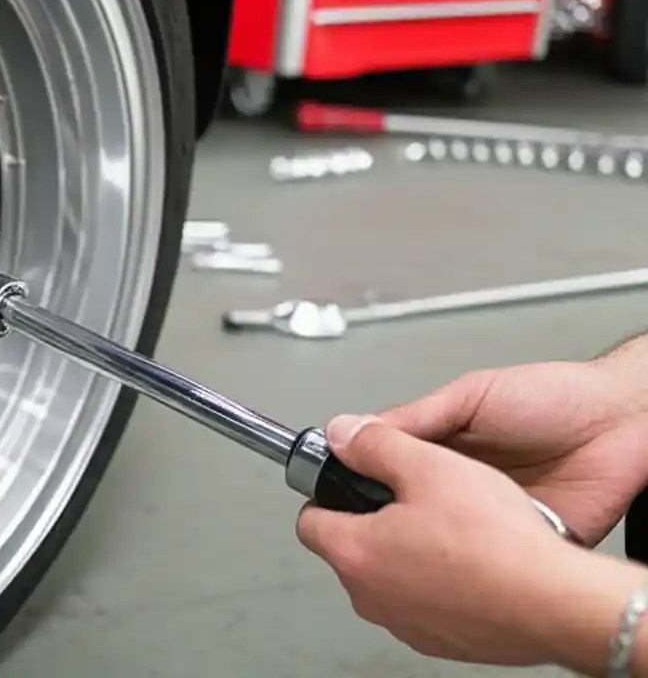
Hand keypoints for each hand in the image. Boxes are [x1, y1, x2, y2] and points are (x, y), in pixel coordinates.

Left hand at [297, 415, 583, 666]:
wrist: (557, 603)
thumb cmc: (497, 542)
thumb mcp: (430, 465)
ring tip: (455, 529)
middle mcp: (371, 596)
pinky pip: (428, 603)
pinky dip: (442, 583)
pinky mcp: (444, 641)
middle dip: (375, 521)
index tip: (350, 481)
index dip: (329, 493)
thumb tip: (344, 433)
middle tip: (416, 498)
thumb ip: (376, 444)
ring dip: (411, 553)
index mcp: (354, 552)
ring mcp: (407, 624)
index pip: (309, 520)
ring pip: (391, 578)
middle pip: (351, 549)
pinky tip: (476, 562)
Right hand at [380, 361, 647, 544]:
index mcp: (444, 444)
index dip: (363, 478)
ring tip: (418, 540)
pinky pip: (488, 557)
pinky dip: (476, 561)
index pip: (388, 466)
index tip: (337, 491)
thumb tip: (354, 427)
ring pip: (445, 538)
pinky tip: (464, 556)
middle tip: (376, 523)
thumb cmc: (558, 397)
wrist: (626, 423)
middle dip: (392, 518)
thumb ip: (416, 416)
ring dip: (433, 541)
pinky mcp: (523, 540)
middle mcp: (463, 483)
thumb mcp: (472, 395)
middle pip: (410, 508)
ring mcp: (492, 514)